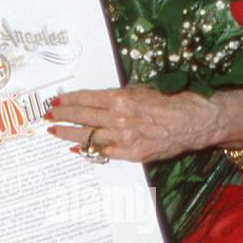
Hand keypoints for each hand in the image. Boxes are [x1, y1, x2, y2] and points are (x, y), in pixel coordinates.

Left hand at [44, 85, 242, 163]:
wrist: (194, 121)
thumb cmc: (171, 100)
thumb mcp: (142, 89)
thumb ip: (119, 95)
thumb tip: (98, 99)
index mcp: (120, 97)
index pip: (85, 98)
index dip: (68, 99)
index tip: (56, 100)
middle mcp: (118, 117)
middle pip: (81, 116)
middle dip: (62, 114)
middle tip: (47, 114)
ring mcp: (123, 137)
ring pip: (87, 135)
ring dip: (67, 132)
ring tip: (53, 130)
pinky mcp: (131, 153)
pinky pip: (103, 151)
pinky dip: (87, 149)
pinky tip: (75, 147)